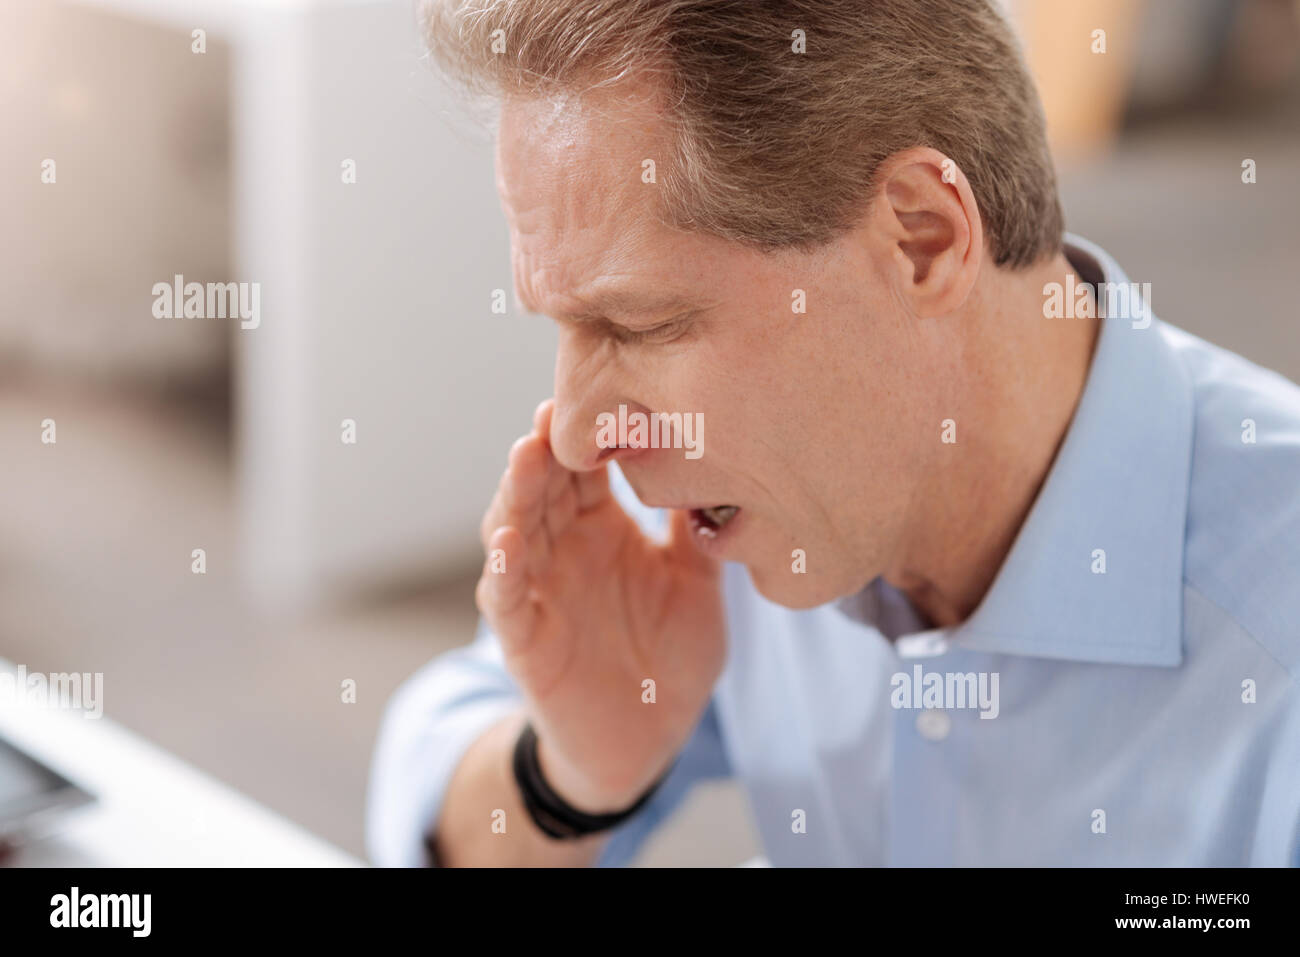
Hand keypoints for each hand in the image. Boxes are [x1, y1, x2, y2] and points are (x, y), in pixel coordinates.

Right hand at [475, 399, 726, 811]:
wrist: (647, 738)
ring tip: (526, 458)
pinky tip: (508, 543)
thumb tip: (721, 463)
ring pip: (515, 530)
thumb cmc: (670, 657)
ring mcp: (538, 589)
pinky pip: (505, 600)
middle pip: (544, 487)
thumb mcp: (697, 585)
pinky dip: (502, 572)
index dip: (585, 433)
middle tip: (554, 411)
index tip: (597, 393)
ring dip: (517, 494)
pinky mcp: (524, 638)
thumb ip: (696, 531)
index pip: (585, 467)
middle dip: (546, 449)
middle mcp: (563, 549)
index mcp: (602, 528)